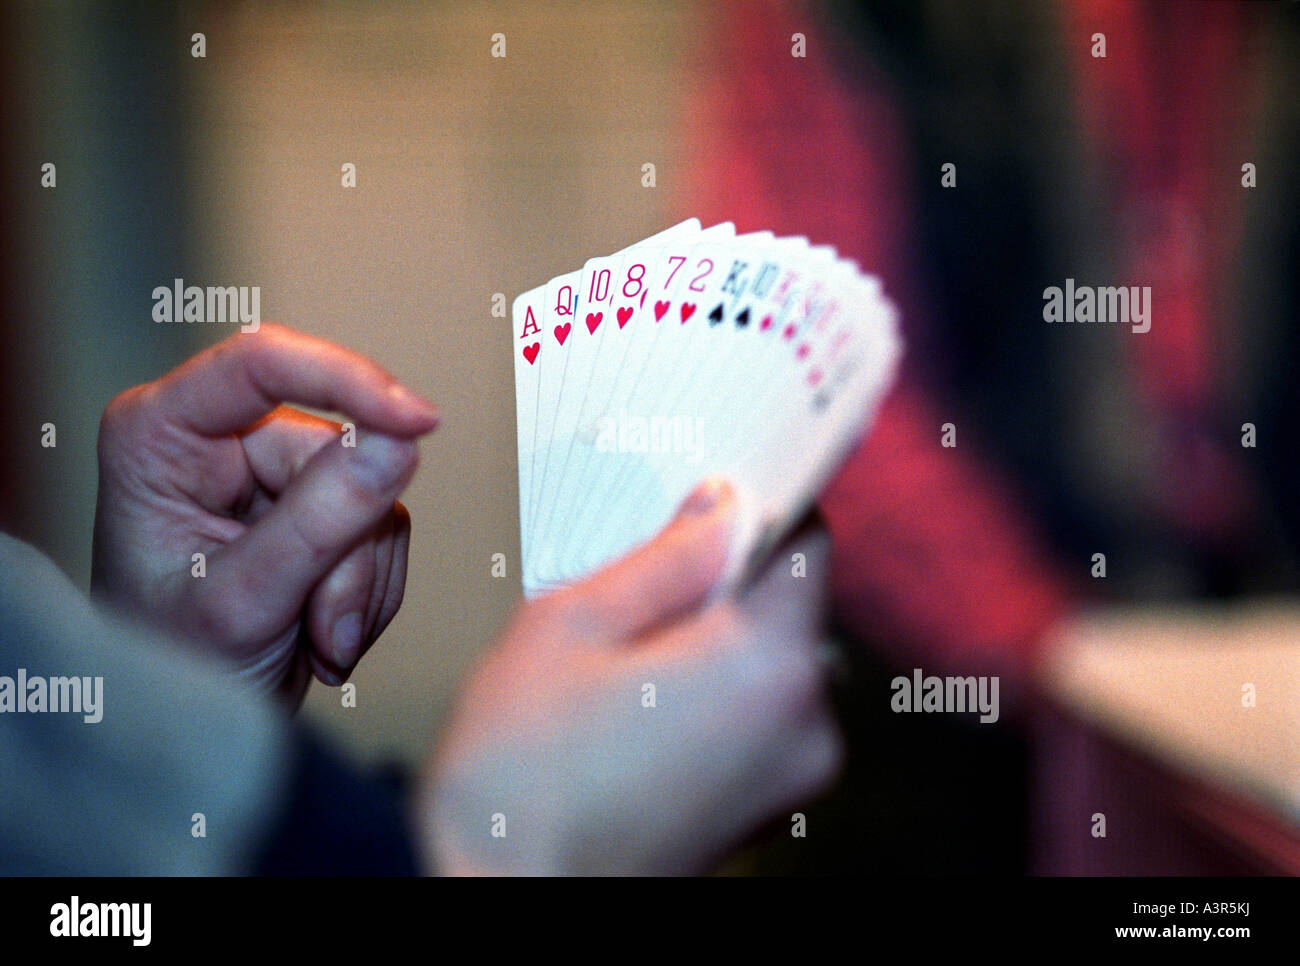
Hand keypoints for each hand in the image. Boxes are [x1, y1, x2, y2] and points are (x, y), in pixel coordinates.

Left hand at [91, 324, 437, 703]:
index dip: (346, 381)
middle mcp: (218, 441)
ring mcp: (272, 475)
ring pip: (374, 492)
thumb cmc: (174, 667)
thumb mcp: (244, 601)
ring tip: (310, 636)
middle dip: (345, 548)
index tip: (415, 422)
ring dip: (358, 581)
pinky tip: (323, 631)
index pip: (262, 366)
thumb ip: (320, 521)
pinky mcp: (319, 505)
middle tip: (317, 622)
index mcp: (162, 435)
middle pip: (336, 447)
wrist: (194, 727)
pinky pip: (387, 528)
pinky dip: (370, 592)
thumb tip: (396, 445)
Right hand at [417, 481, 841, 874]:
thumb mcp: (568, 627)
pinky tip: (638, 705)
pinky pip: (761, 712)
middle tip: (635, 584)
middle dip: (723, 579)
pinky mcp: (769, 808)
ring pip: (772, 657)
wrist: (503, 907)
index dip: (756, 508)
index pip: (805, 542)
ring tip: (624, 657)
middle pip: (788, 602)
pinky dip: (717, 690)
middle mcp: (807, 722)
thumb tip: (719, 503)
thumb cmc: (519, 779)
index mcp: (769, 666)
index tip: (704, 501)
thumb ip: (662, 557)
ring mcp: (794, 774)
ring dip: (715, 637)